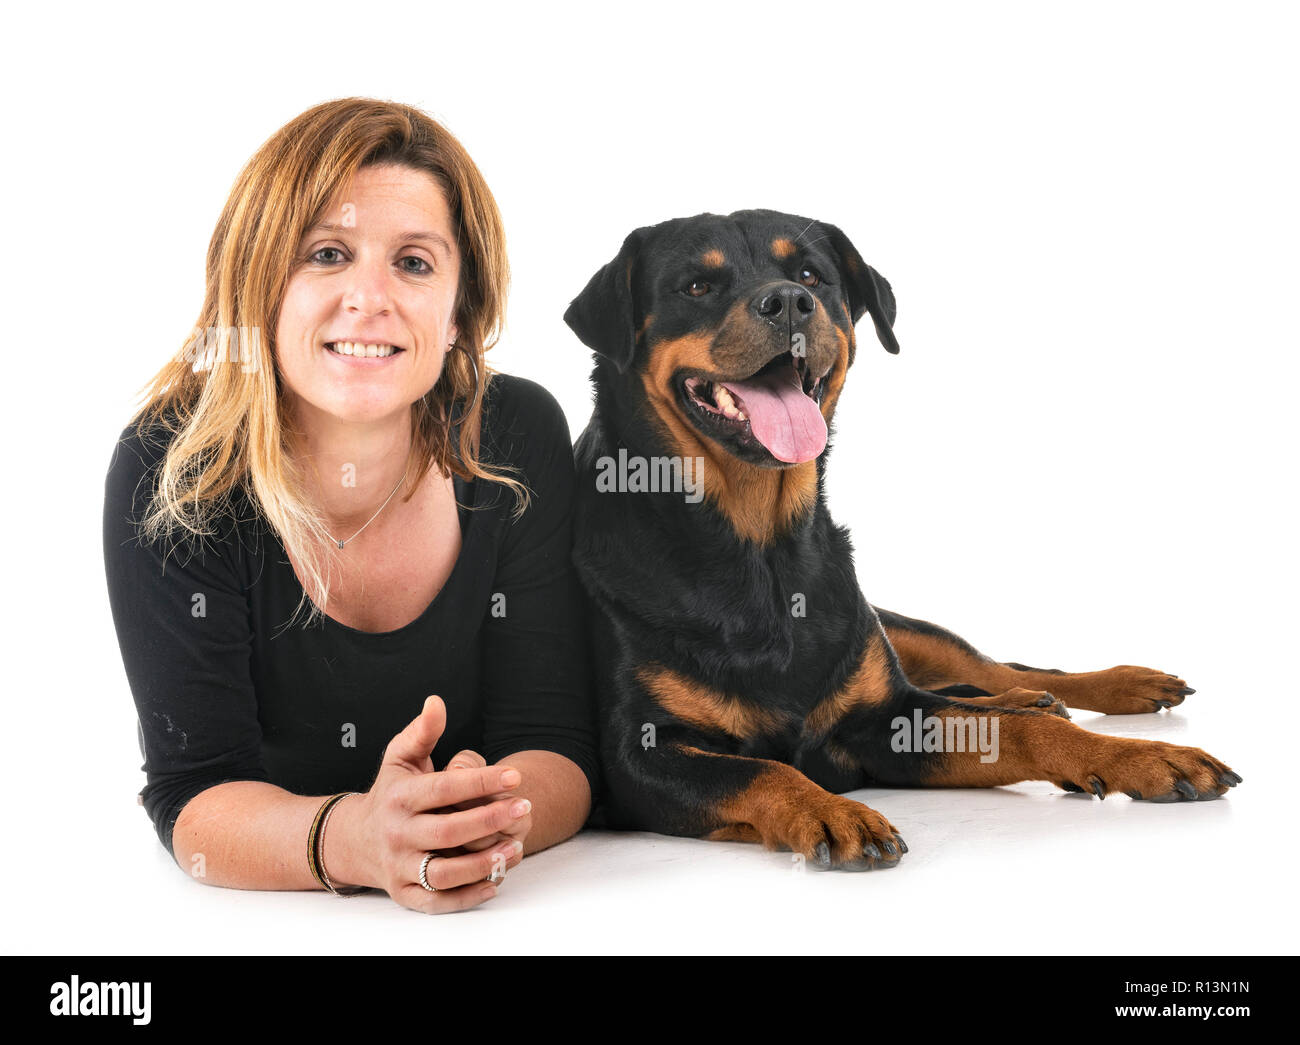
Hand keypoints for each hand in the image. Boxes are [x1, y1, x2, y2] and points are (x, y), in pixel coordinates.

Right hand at [330, 695, 528, 913]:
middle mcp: (397, 834)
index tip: (515, 775)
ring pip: (444, 872)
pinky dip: (467, 897)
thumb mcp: (400, 758)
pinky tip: (496, 882)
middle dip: (489, 820)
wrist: (355, 840)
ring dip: (483, 863)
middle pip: (447, 831)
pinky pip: (437, 902)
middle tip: (524, 807)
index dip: (480, 781)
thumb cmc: (390, 793)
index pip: (444, 788)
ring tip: (516, 848)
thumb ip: (422, 731)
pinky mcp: (404, 893)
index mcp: (399, 798)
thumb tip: (436, 702)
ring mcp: (399, 866)